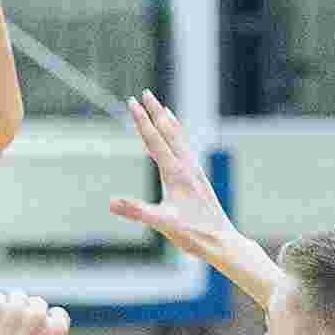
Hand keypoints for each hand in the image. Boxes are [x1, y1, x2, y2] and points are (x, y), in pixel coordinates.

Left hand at [0, 292, 69, 334]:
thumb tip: (56, 332)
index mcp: (54, 334)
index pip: (58, 315)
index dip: (46, 323)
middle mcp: (37, 320)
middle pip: (37, 303)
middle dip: (26, 315)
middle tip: (14, 334)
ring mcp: (14, 314)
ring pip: (17, 296)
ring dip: (9, 309)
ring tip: (1, 330)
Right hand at [109, 91, 231, 257]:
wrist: (222, 242)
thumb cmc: (194, 234)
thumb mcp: (163, 224)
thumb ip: (137, 212)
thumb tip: (111, 203)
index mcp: (176, 173)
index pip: (155, 140)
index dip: (141, 120)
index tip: (131, 101)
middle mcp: (187, 167)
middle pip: (169, 132)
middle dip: (155, 112)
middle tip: (146, 93)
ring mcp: (195, 172)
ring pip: (180, 139)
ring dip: (168, 122)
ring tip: (162, 108)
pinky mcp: (198, 179)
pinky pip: (184, 151)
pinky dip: (177, 139)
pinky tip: (174, 142)